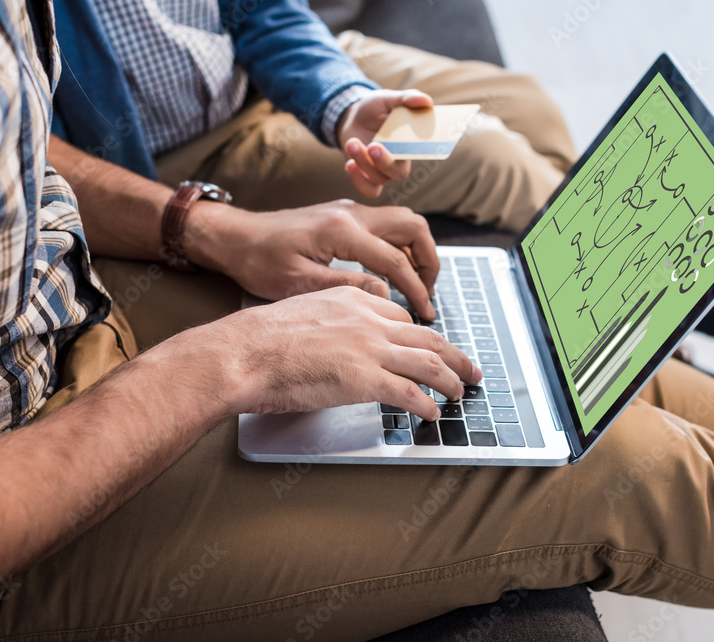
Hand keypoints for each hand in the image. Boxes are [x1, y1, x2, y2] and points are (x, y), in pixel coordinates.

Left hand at [188, 199, 439, 320]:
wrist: (235, 237)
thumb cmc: (258, 261)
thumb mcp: (299, 283)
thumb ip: (347, 287)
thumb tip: (386, 295)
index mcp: (342, 230)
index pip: (396, 260)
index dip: (416, 289)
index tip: (426, 312)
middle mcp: (352, 213)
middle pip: (413, 227)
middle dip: (429, 261)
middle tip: (428, 294)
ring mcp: (349, 211)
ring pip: (404, 222)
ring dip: (417, 252)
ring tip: (417, 285)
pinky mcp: (344, 216)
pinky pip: (386, 226)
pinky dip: (400, 247)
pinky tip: (393, 274)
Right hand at [217, 286, 481, 419]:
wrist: (243, 352)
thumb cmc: (258, 339)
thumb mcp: (301, 311)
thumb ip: (328, 321)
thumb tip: (335, 342)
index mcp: (352, 299)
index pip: (400, 317)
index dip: (420, 337)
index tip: (430, 348)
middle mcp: (368, 320)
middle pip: (427, 337)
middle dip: (455, 355)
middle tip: (470, 368)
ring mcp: (369, 349)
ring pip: (428, 363)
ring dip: (451, 380)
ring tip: (460, 393)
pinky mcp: (365, 379)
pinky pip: (410, 393)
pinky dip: (427, 405)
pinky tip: (432, 414)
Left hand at [338, 89, 433, 197]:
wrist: (351, 117)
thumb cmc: (374, 108)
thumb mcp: (389, 99)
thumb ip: (407, 98)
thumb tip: (427, 101)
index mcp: (410, 144)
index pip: (423, 153)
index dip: (424, 152)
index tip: (409, 142)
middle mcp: (399, 161)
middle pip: (399, 173)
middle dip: (385, 162)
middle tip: (373, 146)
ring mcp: (382, 171)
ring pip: (379, 178)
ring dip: (364, 161)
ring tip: (352, 142)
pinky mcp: (367, 176)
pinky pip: (368, 190)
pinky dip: (358, 181)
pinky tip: (350, 164)